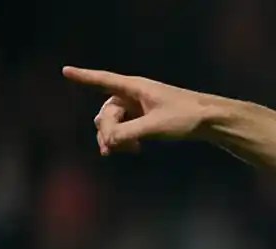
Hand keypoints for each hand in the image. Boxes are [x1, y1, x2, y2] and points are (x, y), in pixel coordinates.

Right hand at [62, 66, 213, 155]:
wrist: (210, 121)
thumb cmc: (185, 117)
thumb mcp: (154, 127)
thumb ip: (127, 133)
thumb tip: (107, 141)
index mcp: (136, 87)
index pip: (103, 80)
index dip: (84, 77)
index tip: (65, 70)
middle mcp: (135, 95)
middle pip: (107, 111)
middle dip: (106, 129)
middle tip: (110, 148)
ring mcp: (141, 107)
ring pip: (116, 122)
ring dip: (114, 137)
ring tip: (121, 152)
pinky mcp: (148, 118)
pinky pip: (127, 128)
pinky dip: (125, 139)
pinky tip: (133, 150)